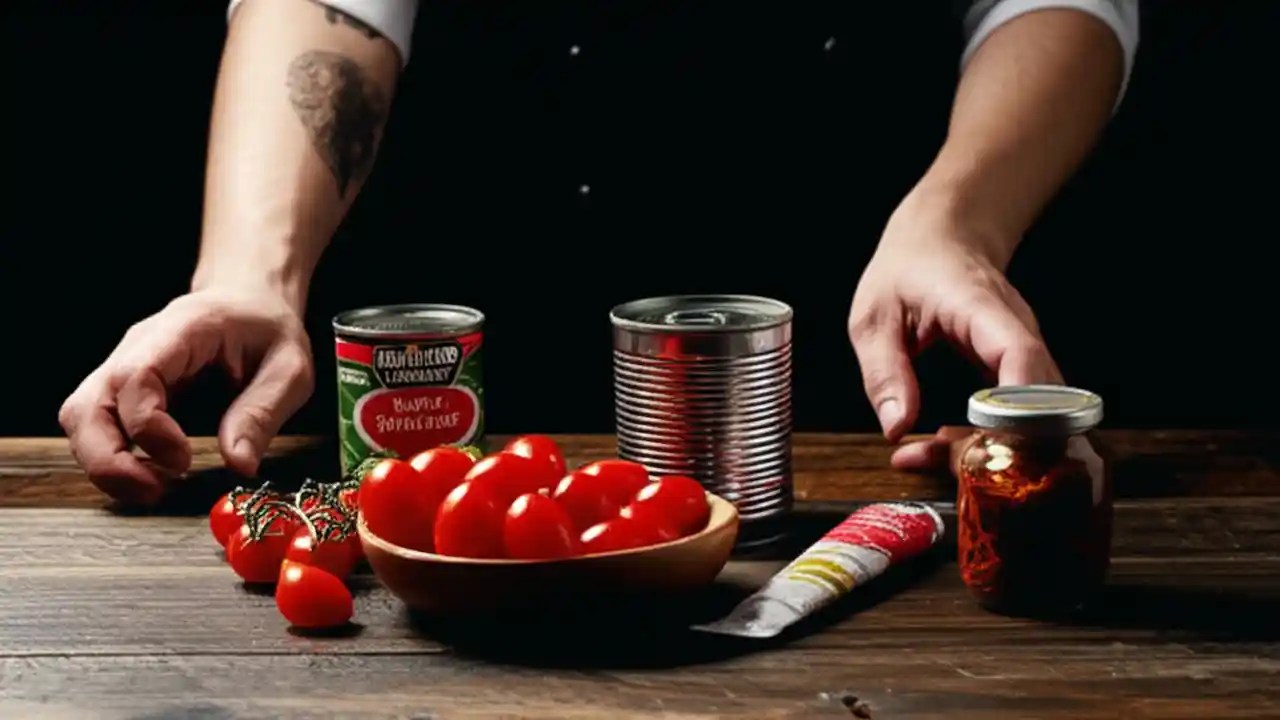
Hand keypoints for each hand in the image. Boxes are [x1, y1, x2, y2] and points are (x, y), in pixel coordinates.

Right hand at [58, 290, 314, 504]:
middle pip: (86, 405)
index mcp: (182, 330)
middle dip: (108, 460)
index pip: (134, 376)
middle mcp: (138, 347)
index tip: (183, 461)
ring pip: (80, 419)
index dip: (147, 426)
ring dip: (104, 464)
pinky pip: (96, 426)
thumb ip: (264, 412)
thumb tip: (239, 465)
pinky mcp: (123, 390)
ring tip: (153, 488)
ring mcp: (123, 366)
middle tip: (154, 491)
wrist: (249, 301)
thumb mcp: (290, 368)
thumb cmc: (267, 330)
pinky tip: (149, 474)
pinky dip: (112, 457)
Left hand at [848, 196, 1061, 471]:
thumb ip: (884, 372)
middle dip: (997, 447)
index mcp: (980, 308)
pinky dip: (991, 441)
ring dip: (990, 449)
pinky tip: (948, 446)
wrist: (943, 237)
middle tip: (930, 458)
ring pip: (1036, 418)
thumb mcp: (874, 319)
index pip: (1019, 355)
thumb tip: (897, 427)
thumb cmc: (907, 272)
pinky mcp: (1027, 372)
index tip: (992, 445)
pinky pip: (1025, 416)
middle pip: (1039, 403)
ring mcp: (1030, 352)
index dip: (1019, 406)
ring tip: (928, 455)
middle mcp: (1019, 331)